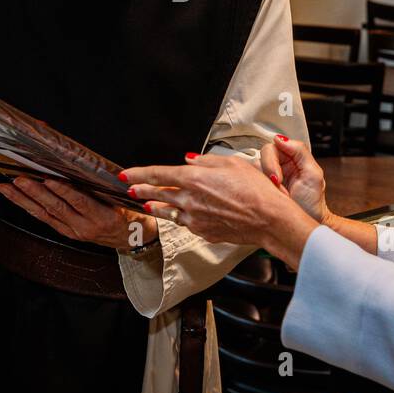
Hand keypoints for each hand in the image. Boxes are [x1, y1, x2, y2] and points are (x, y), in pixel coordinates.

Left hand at [0, 177, 156, 251]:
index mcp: (103, 218)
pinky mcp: (68, 234)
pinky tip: (17, 199)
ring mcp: (75, 232)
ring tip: (8, 187)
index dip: (63, 190)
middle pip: (56, 208)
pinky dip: (31, 208)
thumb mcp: (124, 200)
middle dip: (35, 193)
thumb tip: (81, 168)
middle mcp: (85, 228)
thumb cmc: (130, 214)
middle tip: (18, 179)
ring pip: (46, 214)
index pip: (80, 202)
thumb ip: (104, 188)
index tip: (48, 178)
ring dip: (24, 200)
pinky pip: (46, 220)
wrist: (133, 239)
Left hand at [123, 152, 318, 265]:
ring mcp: (194, 219)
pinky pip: (185, 222)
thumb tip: (190, 160)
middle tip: (130, 188)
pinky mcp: (203, 232)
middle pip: (158, 193)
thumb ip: (206, 161)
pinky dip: (179, 217)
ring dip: (155, 205)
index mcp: (194, 178)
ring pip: (168, 211)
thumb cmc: (255, 189)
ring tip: (146, 204)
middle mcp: (189, 200)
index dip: (138, 173)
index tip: (125, 174)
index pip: (157, 174)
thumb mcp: (231, 164)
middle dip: (141, 190)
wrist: (268, 219)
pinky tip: (177, 215)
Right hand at [260, 135, 330, 223]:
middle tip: (277, 187)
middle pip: (260, 157)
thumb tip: (280, 139)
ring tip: (276, 194)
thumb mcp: (313, 174)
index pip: (272, 147)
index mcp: (290, 158)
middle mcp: (277, 165)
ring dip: (263, 183)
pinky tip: (267, 197)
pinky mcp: (259, 188)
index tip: (277, 178)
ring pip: (253, 169)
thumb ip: (300, 151)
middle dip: (267, 173)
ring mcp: (267, 177)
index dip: (271, 161)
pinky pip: (249, 182)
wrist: (308, 223)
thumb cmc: (312, 203)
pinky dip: (257, 190)